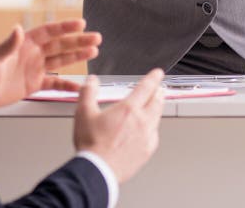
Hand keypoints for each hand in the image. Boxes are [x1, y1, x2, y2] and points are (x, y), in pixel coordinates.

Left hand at [0, 19, 101, 110]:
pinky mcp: (34, 84)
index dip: (65, 27)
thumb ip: (8, 44)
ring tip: (94, 52)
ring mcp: (35, 68)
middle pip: (60, 45)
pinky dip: (67, 85)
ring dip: (77, 56)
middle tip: (96, 38)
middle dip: (78, 41)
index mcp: (25, 43)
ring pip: (61, 60)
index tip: (81, 24)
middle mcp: (33, 53)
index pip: (50, 32)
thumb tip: (17, 29)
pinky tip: (79, 86)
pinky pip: (55, 84)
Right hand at [73, 68, 164, 182]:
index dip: (153, 78)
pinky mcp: (146, 151)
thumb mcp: (84, 112)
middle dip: (159, 93)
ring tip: (156, 106)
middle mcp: (141, 122)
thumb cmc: (92, 144)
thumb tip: (91, 81)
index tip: (158, 74)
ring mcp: (146, 137)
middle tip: (160, 88)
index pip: (146, 88)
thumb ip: (88, 92)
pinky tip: (149, 130)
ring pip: (157, 118)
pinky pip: (154, 135)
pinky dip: (154, 128)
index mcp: (128, 109)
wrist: (98, 170)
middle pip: (156, 102)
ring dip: (158, 108)